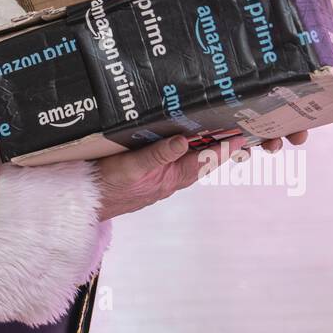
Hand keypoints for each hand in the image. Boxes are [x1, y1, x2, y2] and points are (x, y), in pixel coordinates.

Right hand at [94, 130, 307, 221]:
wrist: (88, 203)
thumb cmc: (108, 186)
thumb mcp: (131, 167)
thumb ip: (157, 155)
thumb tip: (185, 140)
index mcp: (172, 176)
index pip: (206, 158)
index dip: (225, 146)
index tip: (244, 134)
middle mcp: (171, 178)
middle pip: (203, 159)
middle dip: (221, 146)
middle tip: (240, 129)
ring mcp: (161, 178)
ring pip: (190, 160)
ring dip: (204, 147)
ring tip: (220, 132)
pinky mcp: (150, 175)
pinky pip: (175, 161)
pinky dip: (185, 150)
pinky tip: (184, 141)